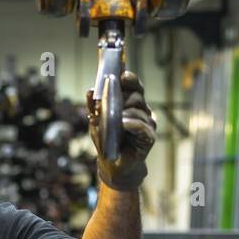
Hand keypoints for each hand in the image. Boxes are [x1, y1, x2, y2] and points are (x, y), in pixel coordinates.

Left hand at [87, 70, 155, 190]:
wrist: (112, 163)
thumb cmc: (107, 139)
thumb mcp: (96, 120)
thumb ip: (93, 106)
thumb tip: (89, 91)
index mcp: (131, 104)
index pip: (134, 86)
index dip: (130, 79)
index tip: (122, 75)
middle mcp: (142, 111)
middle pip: (137, 95)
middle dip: (124, 97)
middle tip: (111, 102)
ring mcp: (147, 123)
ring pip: (138, 110)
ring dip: (124, 112)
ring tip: (114, 119)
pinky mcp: (149, 137)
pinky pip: (141, 126)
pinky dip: (131, 123)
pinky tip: (123, 124)